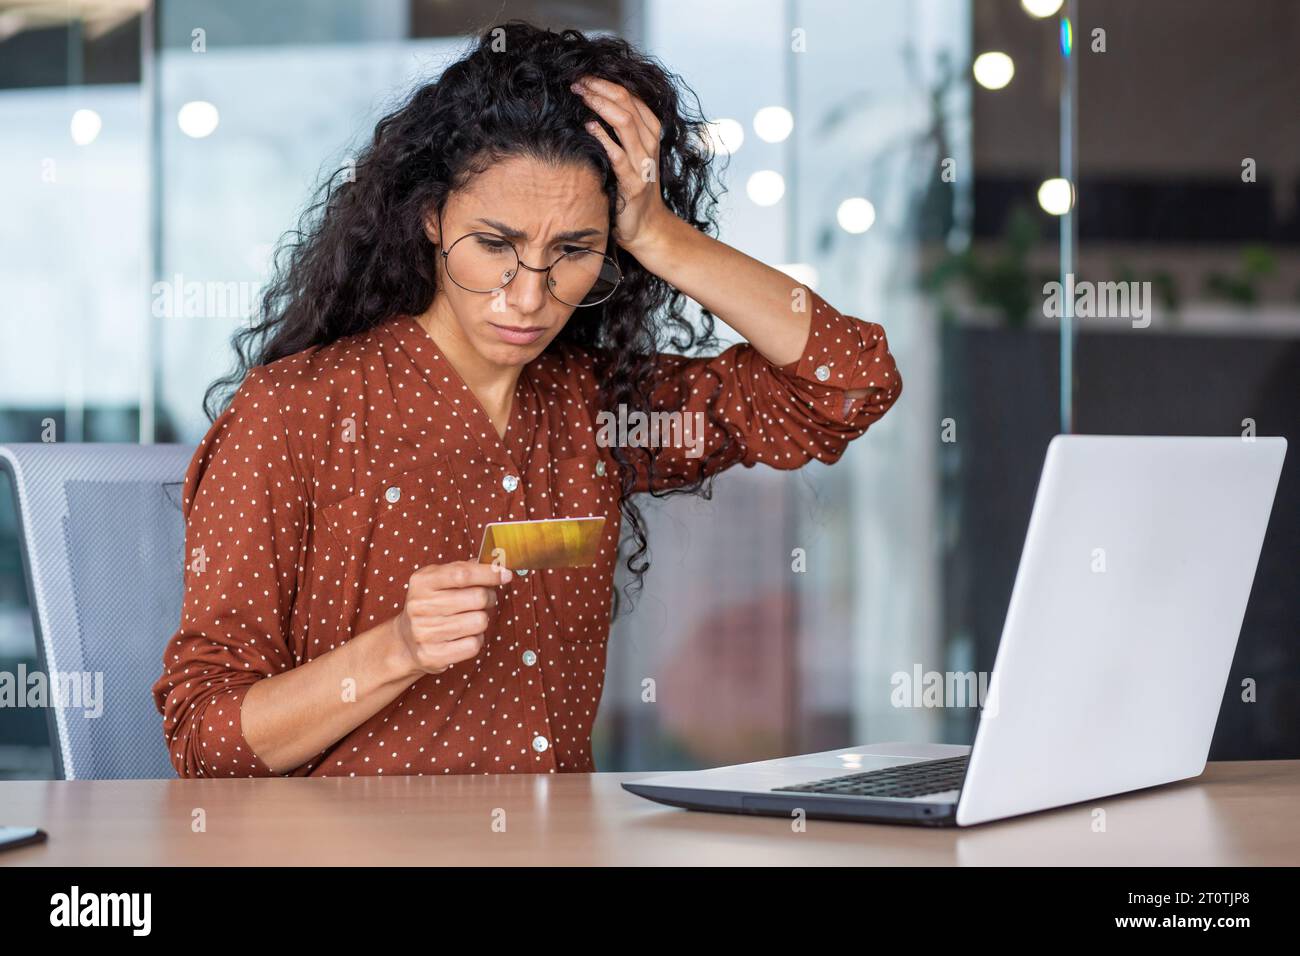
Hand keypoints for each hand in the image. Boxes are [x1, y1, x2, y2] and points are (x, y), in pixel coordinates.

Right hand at [392, 561, 510, 676]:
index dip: (489, 573)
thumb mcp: (438, 580)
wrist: (406, 640)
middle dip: (489, 598)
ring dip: (482, 619)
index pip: (462, 574)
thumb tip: (495, 564)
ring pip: (479, 622)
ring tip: (470, 618)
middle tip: (485, 599)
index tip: (506, 574)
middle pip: (477, 598)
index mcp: (422, 582)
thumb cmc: (430, 605)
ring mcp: (425, 632)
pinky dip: (476, 640)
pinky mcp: (433, 655)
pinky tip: (465, 635)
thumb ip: (463, 569)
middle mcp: (421, 606)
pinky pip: (474, 645)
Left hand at [571, 75, 675, 253]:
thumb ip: (620, 133)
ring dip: (601, 105)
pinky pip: (619, 155)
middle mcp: (650, 145)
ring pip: (626, 122)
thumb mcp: (631, 155)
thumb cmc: (632, 190)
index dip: (607, 83)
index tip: (585, 77)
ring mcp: (643, 164)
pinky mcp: (633, 184)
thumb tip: (593, 108)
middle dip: (601, 88)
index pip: (631, 97)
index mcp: (650, 133)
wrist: (647, 227)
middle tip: (578, 82)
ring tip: (581, 95)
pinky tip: (589, 127)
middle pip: (627, 103)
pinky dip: (603, 139)